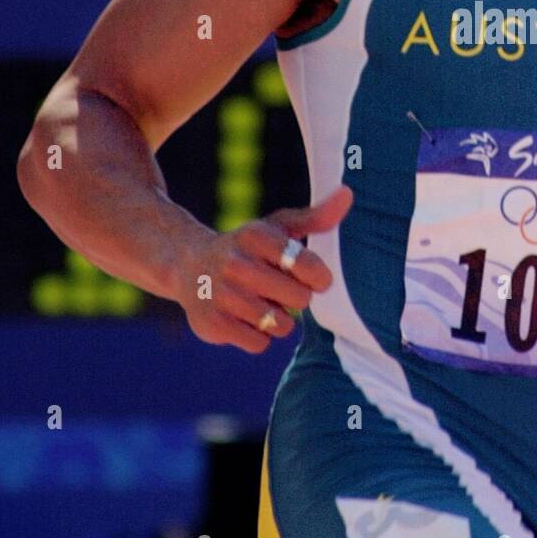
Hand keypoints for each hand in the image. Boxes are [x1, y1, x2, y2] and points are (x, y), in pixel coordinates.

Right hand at [177, 185, 352, 352]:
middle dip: (296, 298)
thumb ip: (316, 217)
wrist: (188, 265)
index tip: (315, 277)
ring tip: (260, 302)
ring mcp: (221, 295)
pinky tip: (243, 317)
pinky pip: (259, 343)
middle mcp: (235, 264)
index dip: (317, 276)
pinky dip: (258, 336)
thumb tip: (348, 194)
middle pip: (299, 299)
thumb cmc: (248, 248)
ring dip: (277, 319)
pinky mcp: (211, 324)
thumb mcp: (277, 228)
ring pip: (281, 325)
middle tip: (278, 289)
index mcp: (255, 236)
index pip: (305, 264)